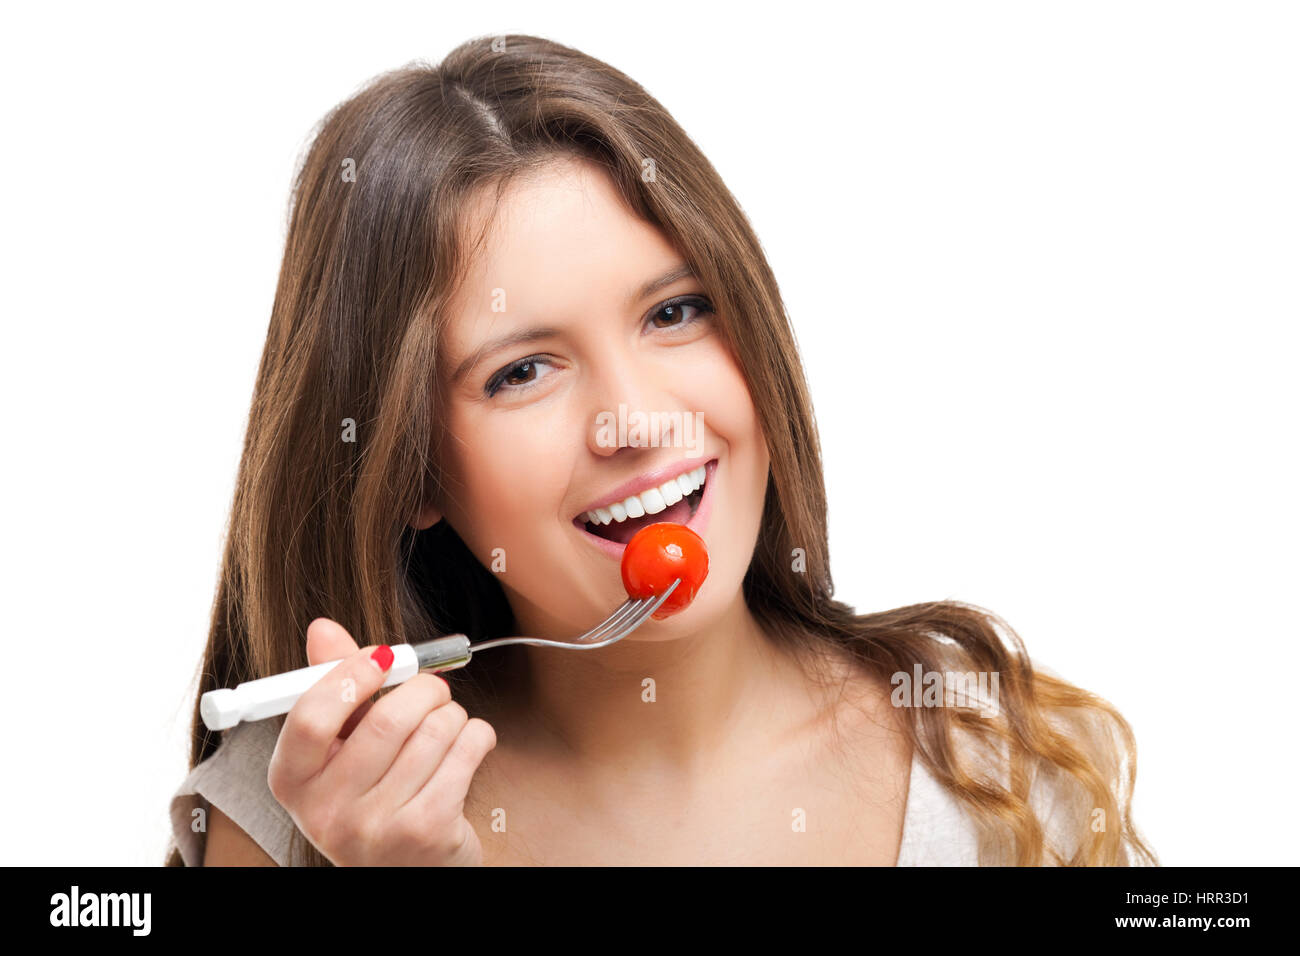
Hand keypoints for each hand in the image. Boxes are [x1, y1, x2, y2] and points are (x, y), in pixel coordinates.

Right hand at [267, 618, 496, 864]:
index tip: (381, 656)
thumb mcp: (343, 748)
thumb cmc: (375, 797)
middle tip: (432, 688)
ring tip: (447, 724)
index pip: (310, 718)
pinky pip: (465, 752)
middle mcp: (326, 813)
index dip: (350, 675)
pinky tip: (469, 745)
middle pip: (385, 721)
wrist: (410, 868)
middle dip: (422, 689)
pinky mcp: (426, 832)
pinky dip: (476, 735)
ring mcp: (376, 828)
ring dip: (452, 714)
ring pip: (433, 732)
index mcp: (293, 782)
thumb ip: (335, 688)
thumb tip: (322, 629)